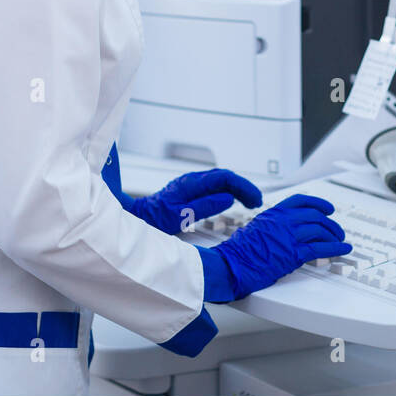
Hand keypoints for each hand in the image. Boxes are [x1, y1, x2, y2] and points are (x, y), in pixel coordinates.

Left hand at [128, 169, 262, 234]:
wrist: (138, 216)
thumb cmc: (155, 218)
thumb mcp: (180, 215)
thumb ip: (205, 205)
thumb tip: (228, 198)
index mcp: (192, 183)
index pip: (225, 178)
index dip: (243, 186)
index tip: (255, 199)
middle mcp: (194, 180)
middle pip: (226, 177)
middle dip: (244, 187)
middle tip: (257, 202)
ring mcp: (192, 185)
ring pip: (221, 181)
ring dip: (238, 189)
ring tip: (250, 202)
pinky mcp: (191, 191)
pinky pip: (215, 187)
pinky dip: (229, 192)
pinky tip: (234, 200)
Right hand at [208, 194, 350, 299]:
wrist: (231, 265)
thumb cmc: (239, 252)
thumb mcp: (255, 229)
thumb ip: (273, 227)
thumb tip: (288, 232)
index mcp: (273, 213)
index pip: (301, 201)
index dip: (318, 204)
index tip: (328, 209)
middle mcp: (283, 221)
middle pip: (315, 216)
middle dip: (330, 224)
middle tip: (337, 231)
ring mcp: (288, 236)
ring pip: (320, 230)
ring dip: (334, 236)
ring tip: (340, 242)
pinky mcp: (293, 254)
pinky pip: (320, 248)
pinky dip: (336, 248)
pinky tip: (343, 250)